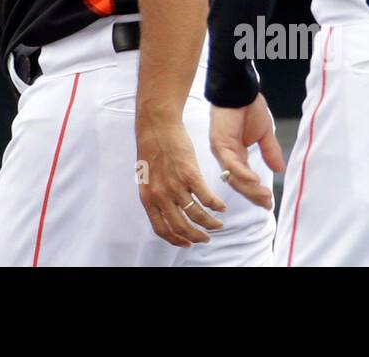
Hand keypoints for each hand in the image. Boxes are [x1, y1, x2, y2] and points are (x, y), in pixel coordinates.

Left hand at [136, 111, 225, 246]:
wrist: (157, 125)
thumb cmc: (152, 148)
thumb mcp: (147, 176)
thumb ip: (155, 194)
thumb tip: (166, 210)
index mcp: (148, 197)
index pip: (161, 229)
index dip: (176, 240)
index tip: (187, 243)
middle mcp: (160, 195)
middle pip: (181, 227)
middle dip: (196, 237)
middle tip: (206, 238)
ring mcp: (175, 185)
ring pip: (197, 215)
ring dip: (210, 223)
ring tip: (218, 223)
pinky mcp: (190, 174)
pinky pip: (207, 198)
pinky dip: (216, 206)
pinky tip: (222, 207)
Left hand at [209, 93, 284, 208]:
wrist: (242, 90)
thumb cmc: (250, 108)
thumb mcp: (265, 134)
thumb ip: (270, 152)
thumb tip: (280, 170)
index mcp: (237, 154)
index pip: (245, 180)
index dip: (256, 192)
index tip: (269, 203)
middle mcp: (227, 156)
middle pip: (238, 183)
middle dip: (254, 195)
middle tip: (268, 203)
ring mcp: (221, 150)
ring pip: (233, 176)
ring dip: (249, 187)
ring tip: (264, 195)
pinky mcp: (219, 142)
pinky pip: (230, 163)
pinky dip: (242, 173)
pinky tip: (254, 180)